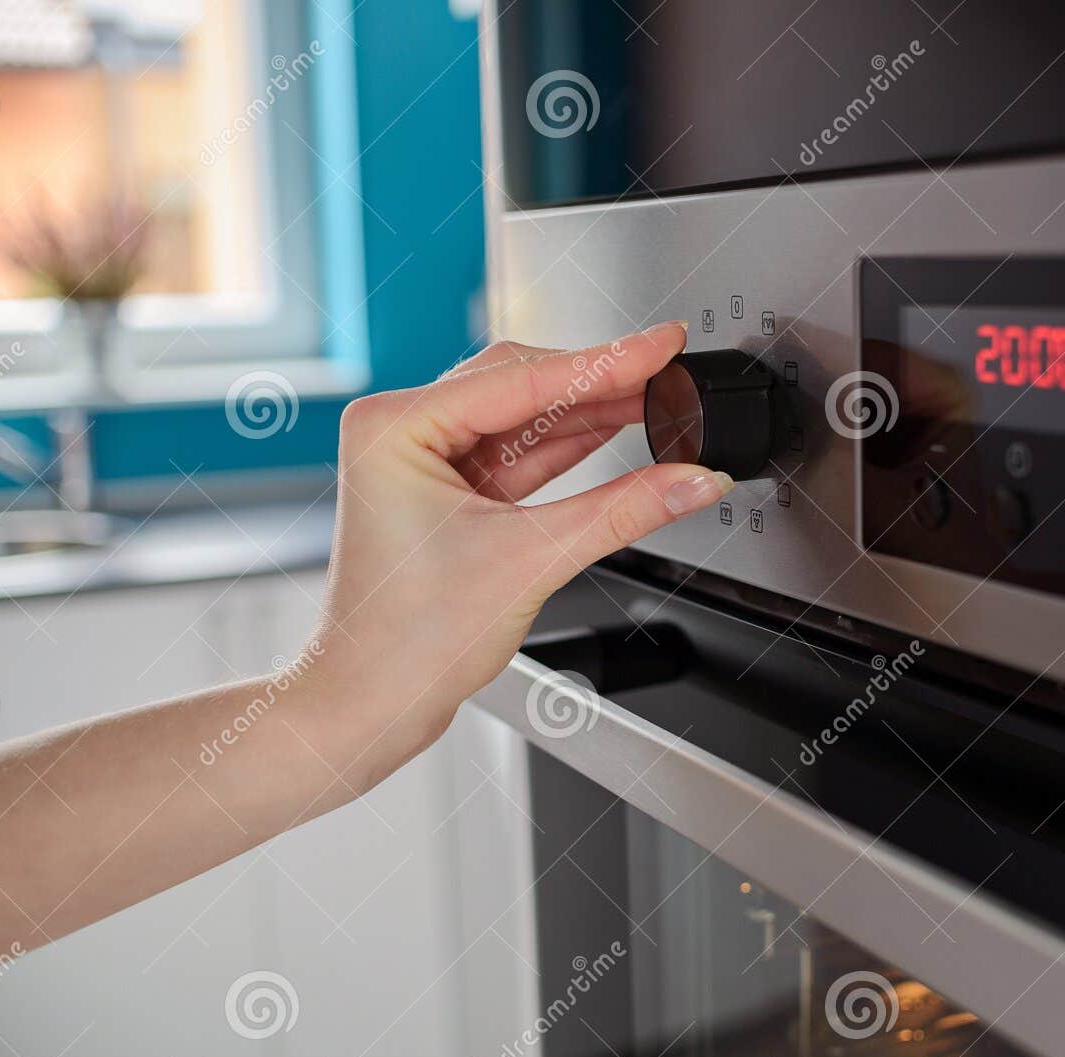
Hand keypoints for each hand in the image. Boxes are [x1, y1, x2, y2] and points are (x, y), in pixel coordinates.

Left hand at [304, 321, 730, 781]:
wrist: (371, 704)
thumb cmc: (406, 643)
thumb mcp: (530, 561)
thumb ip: (622, 511)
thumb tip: (693, 480)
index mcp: (395, 427)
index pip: (521, 378)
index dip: (605, 362)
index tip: (660, 344)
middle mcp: (400, 431)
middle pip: (522, 382)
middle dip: (600, 381)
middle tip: (668, 369)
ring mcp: (422, 459)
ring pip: (525, 416)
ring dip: (591, 412)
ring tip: (658, 400)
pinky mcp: (446, 489)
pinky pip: (519, 451)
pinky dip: (569, 446)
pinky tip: (617, 430)